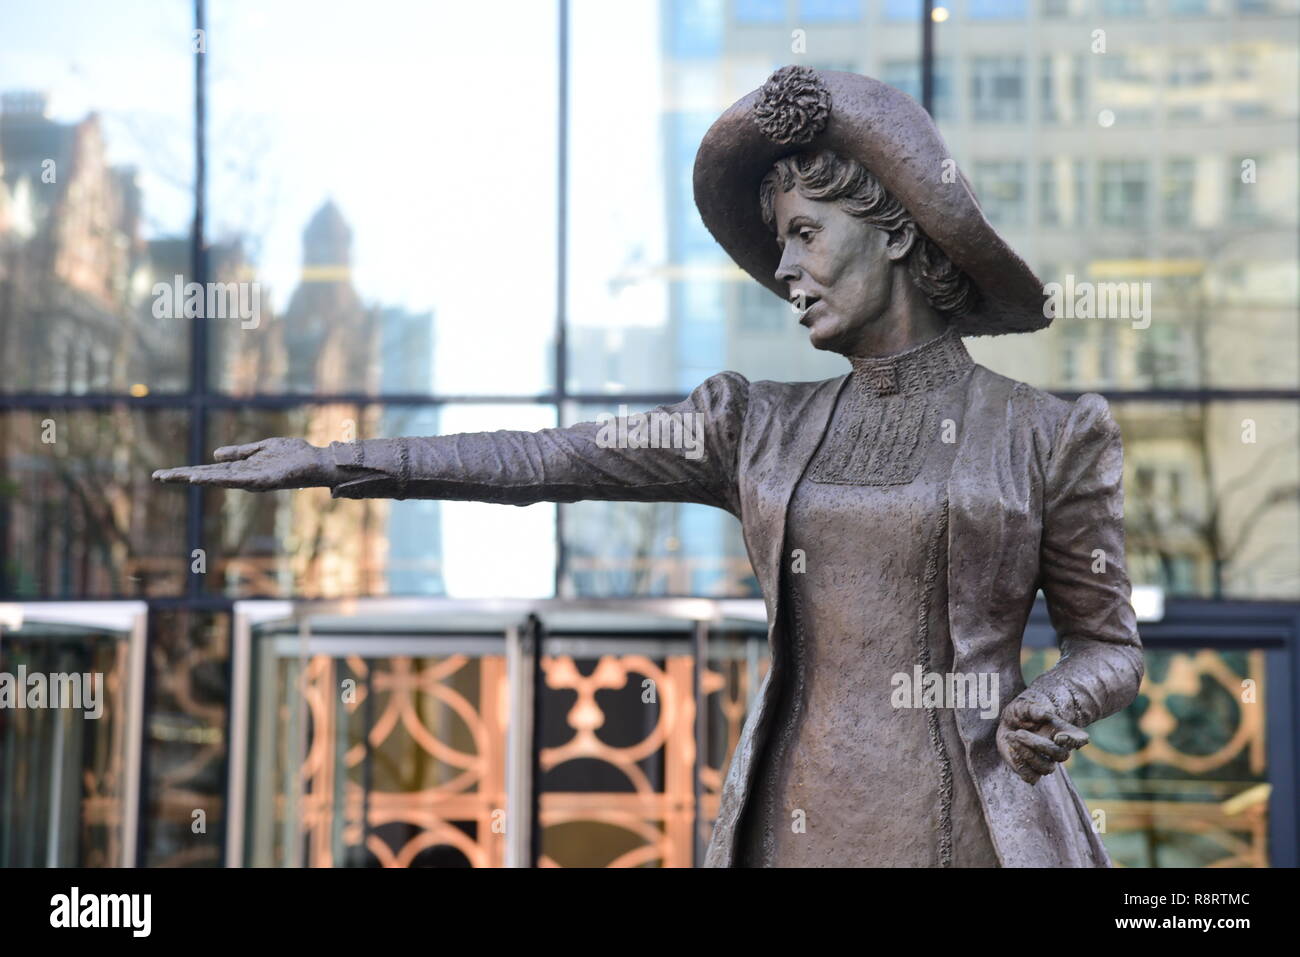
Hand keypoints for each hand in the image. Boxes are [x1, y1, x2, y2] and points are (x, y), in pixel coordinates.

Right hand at [152, 437, 332, 490]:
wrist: (317, 461)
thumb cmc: (294, 455)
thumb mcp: (262, 448)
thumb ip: (240, 452)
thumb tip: (214, 455)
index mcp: (243, 468)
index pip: (210, 470)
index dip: (188, 471)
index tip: (164, 473)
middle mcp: (244, 476)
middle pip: (208, 476)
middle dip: (184, 476)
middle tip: (158, 476)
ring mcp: (252, 479)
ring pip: (219, 479)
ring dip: (197, 477)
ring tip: (176, 476)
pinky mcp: (264, 480)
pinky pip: (238, 479)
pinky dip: (220, 478)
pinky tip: (205, 476)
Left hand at [996, 688, 1088, 784]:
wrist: (1007, 723)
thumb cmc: (1021, 713)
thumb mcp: (1025, 707)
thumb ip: (1035, 710)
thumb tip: (1045, 714)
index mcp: (1063, 732)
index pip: (1079, 739)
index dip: (1073, 741)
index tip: (1059, 736)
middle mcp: (1058, 749)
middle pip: (1059, 755)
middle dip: (1037, 745)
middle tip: (1019, 732)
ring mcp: (1046, 762)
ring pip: (1046, 768)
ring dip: (1027, 755)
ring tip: (1011, 737)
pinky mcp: (1031, 770)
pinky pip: (1031, 778)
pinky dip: (1021, 766)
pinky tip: (1012, 751)